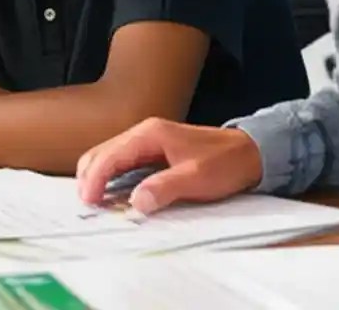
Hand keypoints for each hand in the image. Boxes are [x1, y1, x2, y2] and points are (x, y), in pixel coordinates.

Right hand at [76, 118, 262, 214]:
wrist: (250, 152)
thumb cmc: (225, 162)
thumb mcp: (196, 178)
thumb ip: (164, 188)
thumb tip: (135, 202)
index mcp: (149, 135)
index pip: (109, 155)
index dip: (95, 179)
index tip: (89, 201)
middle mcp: (143, 134)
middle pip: (101, 152)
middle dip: (89, 177)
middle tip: (88, 205)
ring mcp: (146, 141)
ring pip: (108, 156)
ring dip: (98, 177)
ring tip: (96, 202)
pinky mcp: (152, 151)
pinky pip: (121, 162)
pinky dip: (110, 177)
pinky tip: (112, 193)